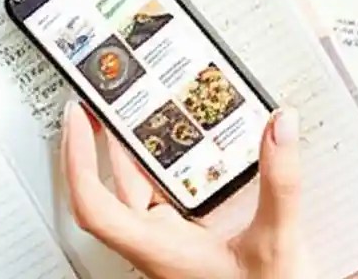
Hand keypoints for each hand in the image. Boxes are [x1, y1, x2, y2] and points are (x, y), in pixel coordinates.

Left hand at [62, 102, 310, 278]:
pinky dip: (172, 172)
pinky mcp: (195, 246)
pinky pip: (171, 202)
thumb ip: (279, 182)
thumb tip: (279, 127)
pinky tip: (189, 155)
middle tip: (103, 106)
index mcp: (160, 250)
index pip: (95, 205)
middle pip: (114, 193)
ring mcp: (175, 247)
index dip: (78, 160)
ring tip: (143, 116)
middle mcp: (160, 247)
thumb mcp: (276, 240)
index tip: (77, 121)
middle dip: (102, 145)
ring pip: (142, 197)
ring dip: (137, 157)